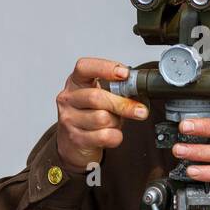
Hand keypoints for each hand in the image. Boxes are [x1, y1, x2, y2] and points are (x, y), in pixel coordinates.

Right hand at [55, 57, 148, 171]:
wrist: (76, 142)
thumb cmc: (92, 114)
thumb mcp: (103, 97)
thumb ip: (117, 90)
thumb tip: (138, 89)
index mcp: (76, 82)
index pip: (84, 68)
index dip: (105, 68)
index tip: (125, 74)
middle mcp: (68, 99)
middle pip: (96, 97)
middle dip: (123, 104)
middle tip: (140, 109)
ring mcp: (69, 119)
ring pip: (102, 118)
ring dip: (116, 122)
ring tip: (114, 123)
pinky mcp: (75, 138)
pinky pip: (104, 136)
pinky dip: (115, 137)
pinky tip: (112, 134)